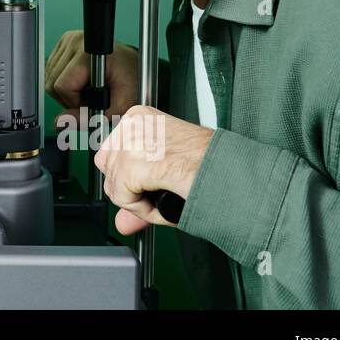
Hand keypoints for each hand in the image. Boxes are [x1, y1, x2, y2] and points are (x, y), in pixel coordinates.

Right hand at [47, 33, 138, 129]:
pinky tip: (79, 80)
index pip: (62, 86)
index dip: (75, 101)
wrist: (132, 65)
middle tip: (91, 97)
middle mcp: (76, 42)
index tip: (92, 100)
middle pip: (52, 83)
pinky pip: (50, 71)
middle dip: (69, 98)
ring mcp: (68, 40)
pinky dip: (63, 81)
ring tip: (86, 88)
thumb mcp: (118, 106)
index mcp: (90, 53)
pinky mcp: (63, 43)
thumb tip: (59, 122)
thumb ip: (89, 116)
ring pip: (49, 78)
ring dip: (65, 91)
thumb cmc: (130, 82)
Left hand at [94, 105, 213, 234]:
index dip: (131, 178)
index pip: (111, 153)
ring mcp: (133, 140)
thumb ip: (138, 198)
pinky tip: (165, 199)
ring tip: (167, 193)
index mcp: (140, 117)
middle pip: (107, 167)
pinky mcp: (136, 161)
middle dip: (130, 188)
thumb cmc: (212, 168)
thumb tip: (121, 223)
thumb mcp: (165, 178)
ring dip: (140, 201)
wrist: (233, 171)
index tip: (155, 181)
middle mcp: (134, 123)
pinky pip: (122, 197)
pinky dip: (144, 209)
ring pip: (113, 185)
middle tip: (161, 190)